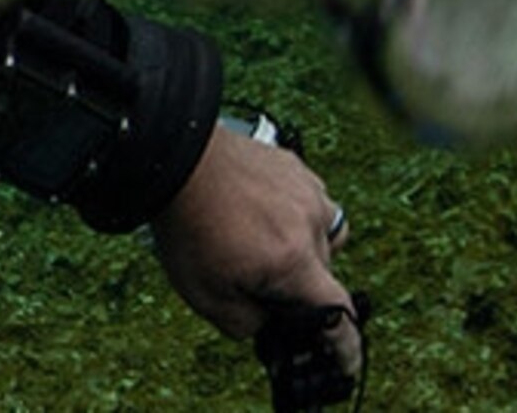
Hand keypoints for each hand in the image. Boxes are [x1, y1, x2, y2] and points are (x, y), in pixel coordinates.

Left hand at [147, 124, 361, 380]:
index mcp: (295, 261)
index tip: (344, 358)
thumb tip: (270, 325)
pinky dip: (290, 216)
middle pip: (321, 275)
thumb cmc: (186, 225)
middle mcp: (312, 226)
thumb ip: (248, 324)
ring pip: (320, 237)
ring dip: (297, 248)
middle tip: (252, 278)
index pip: (340, 314)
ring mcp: (308, 192)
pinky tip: (255, 211)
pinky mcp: (296, 168)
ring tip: (253, 239)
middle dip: (294, 286)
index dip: (345, 344)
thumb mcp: (207, 296)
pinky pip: (308, 204)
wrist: (171, 157)